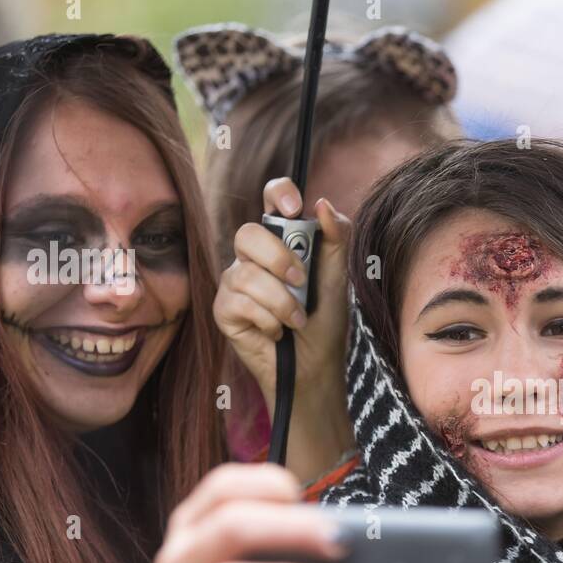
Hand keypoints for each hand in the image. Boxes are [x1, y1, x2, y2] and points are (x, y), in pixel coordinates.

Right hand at [126, 463, 346, 562]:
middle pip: (230, 526)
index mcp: (193, 527)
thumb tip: (345, 542)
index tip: (303, 495)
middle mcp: (179, 561)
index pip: (222, 487)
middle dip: (292, 529)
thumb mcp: (231, 561)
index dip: (266, 483)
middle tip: (340, 541)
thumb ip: (273, 544)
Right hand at [214, 179, 353, 480]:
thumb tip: (323, 204)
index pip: (271, 200)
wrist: (315, 368)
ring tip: (297, 320)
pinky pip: (238, 301)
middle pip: (248, 233)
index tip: (293, 209)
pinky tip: (276, 333)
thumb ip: (336, 240)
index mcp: (284, 242)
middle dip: (278, 258)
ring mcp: (235, 282)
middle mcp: (255, 257)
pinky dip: (267, 320)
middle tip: (300, 282)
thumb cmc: (326, 323)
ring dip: (280, 302)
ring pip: (246, 273)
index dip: (278, 194)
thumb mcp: (338, 279)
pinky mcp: (224, 310)